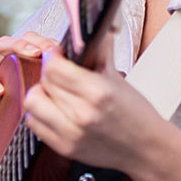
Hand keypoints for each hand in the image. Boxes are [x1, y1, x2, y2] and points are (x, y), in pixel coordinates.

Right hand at [0, 32, 59, 140]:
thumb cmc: (1, 114)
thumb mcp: (25, 102)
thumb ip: (42, 95)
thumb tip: (70, 98)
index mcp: (19, 65)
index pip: (36, 44)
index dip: (50, 44)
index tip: (66, 52)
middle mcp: (4, 61)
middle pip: (21, 38)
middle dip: (37, 39)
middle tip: (52, 48)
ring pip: (1, 47)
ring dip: (18, 47)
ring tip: (34, 55)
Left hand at [21, 49, 180, 180]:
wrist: (147, 149)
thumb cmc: (137, 116)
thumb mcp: (119, 79)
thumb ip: (100, 52)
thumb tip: (91, 30)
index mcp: (98, 92)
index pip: (54, 67)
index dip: (52, 56)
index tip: (56, 54)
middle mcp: (82, 113)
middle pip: (44, 82)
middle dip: (50, 73)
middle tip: (59, 72)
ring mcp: (71, 133)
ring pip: (33, 103)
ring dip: (41, 93)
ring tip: (54, 92)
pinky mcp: (64, 148)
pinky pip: (34, 124)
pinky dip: (40, 114)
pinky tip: (54, 110)